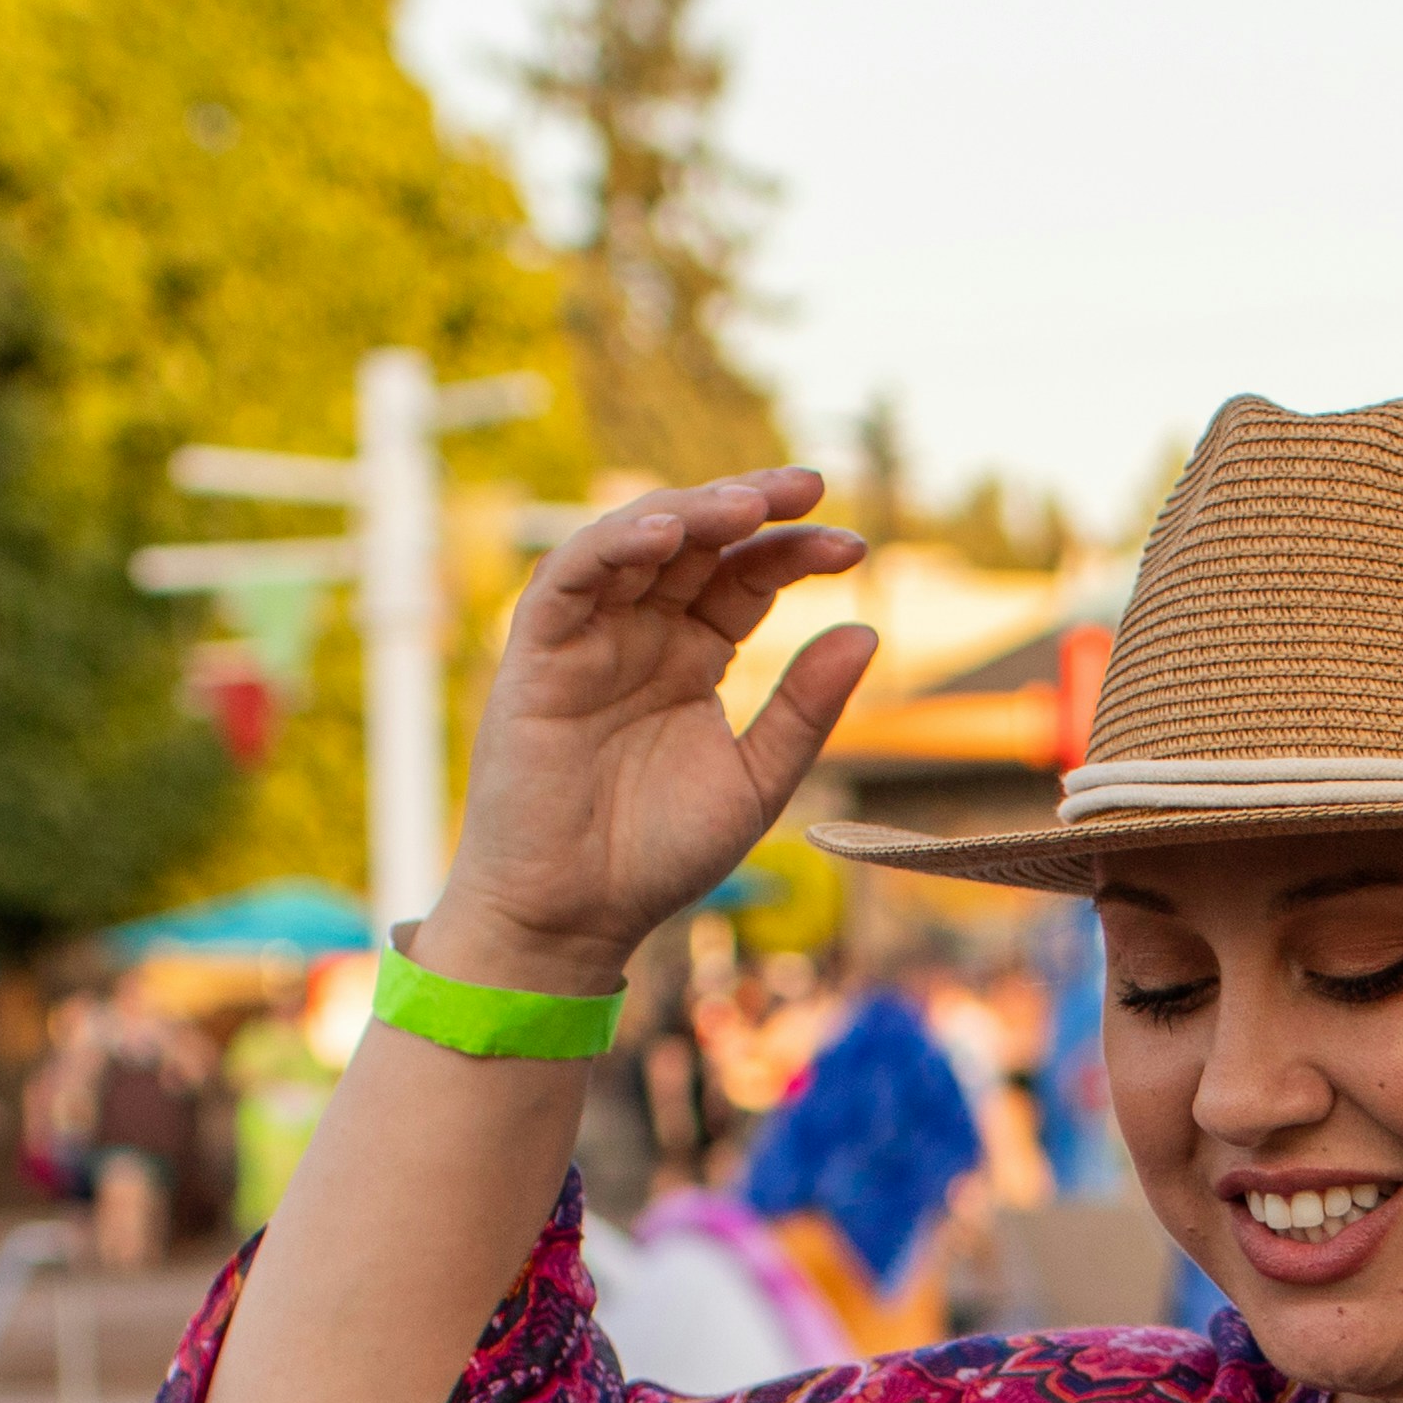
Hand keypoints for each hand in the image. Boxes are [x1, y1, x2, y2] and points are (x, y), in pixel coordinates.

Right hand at [421, 468, 875, 988]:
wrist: (573, 915)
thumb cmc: (658, 855)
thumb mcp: (755, 779)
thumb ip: (805, 708)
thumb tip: (866, 632)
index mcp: (693, 655)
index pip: (747, 578)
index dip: (795, 553)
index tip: (853, 549)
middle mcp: (642, 633)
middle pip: (696, 542)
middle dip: (749, 505)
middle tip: (806, 487)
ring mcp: (589, 636)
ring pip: (635, 543)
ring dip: (688, 512)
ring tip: (746, 506)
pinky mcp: (537, 651)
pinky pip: (569, 578)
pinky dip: (613, 546)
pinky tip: (665, 535)